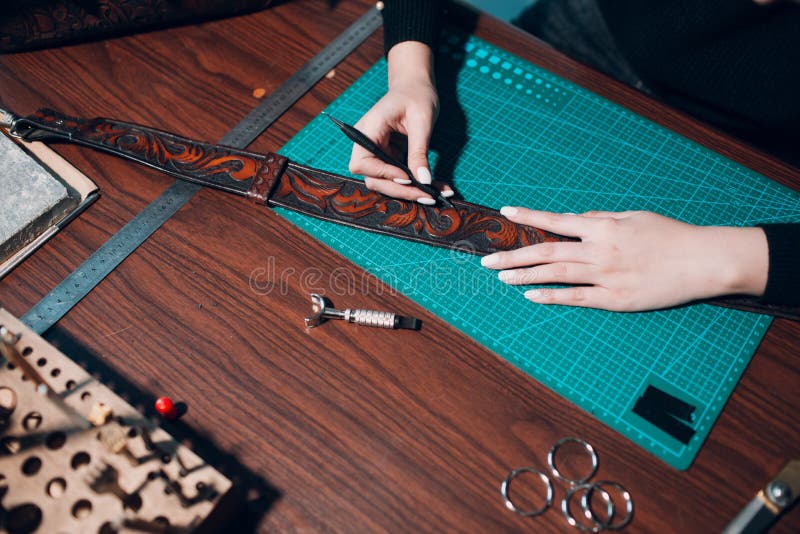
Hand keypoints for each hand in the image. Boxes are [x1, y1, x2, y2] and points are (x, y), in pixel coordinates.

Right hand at [348, 41, 451, 202]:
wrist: (416, 87)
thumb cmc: (416, 95)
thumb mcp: (421, 121)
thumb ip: (419, 150)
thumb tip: (424, 180)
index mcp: (368, 130)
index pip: (362, 163)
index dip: (382, 174)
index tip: (408, 177)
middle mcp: (367, 145)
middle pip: (374, 179)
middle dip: (400, 190)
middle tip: (428, 196)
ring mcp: (377, 154)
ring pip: (386, 183)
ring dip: (410, 192)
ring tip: (436, 195)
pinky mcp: (389, 159)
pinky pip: (399, 178)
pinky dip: (417, 185)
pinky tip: (437, 188)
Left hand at [481, 208, 768, 310]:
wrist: (702, 261)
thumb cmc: (670, 235)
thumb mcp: (633, 217)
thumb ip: (600, 219)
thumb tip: (573, 219)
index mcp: (603, 226)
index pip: (556, 220)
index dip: (529, 216)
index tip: (505, 213)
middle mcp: (599, 250)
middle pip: (547, 251)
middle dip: (514, 255)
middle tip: (486, 259)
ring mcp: (605, 276)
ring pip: (555, 274)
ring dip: (525, 275)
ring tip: (500, 276)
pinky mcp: (614, 298)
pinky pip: (576, 298)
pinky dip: (551, 296)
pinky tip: (530, 295)